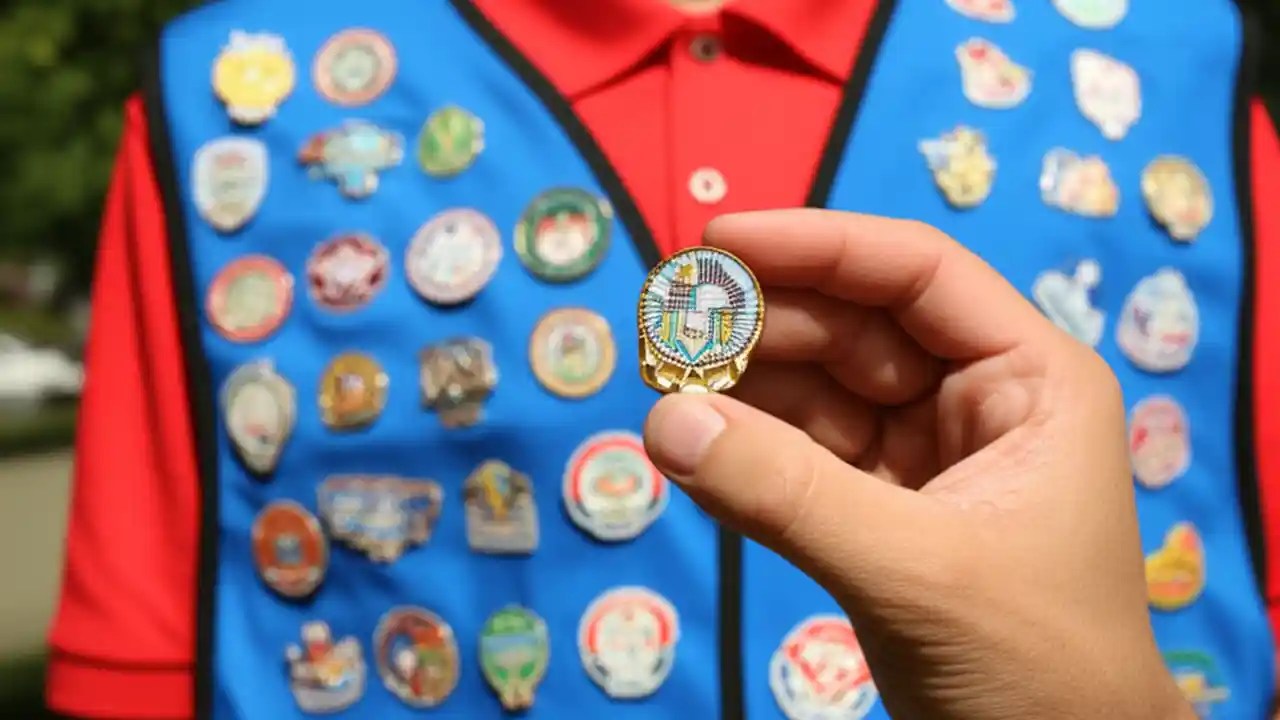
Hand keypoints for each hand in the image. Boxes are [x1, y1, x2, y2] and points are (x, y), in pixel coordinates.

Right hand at [643, 210, 1193, 719]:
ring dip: (740, 388)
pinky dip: (747, 453)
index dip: (817, 246)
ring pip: (817, 393)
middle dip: (760, 325)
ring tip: (661, 386)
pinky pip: (801, 459)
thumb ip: (786, 494)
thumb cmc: (1035, 665)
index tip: (717, 243)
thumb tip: (661, 421)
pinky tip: (693, 448)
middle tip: (661, 327)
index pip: (916, 273)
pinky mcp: (881, 512)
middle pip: (853, 327)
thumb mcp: (915, 568)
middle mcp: (976, 401)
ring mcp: (925, 457)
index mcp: (1029, 378)